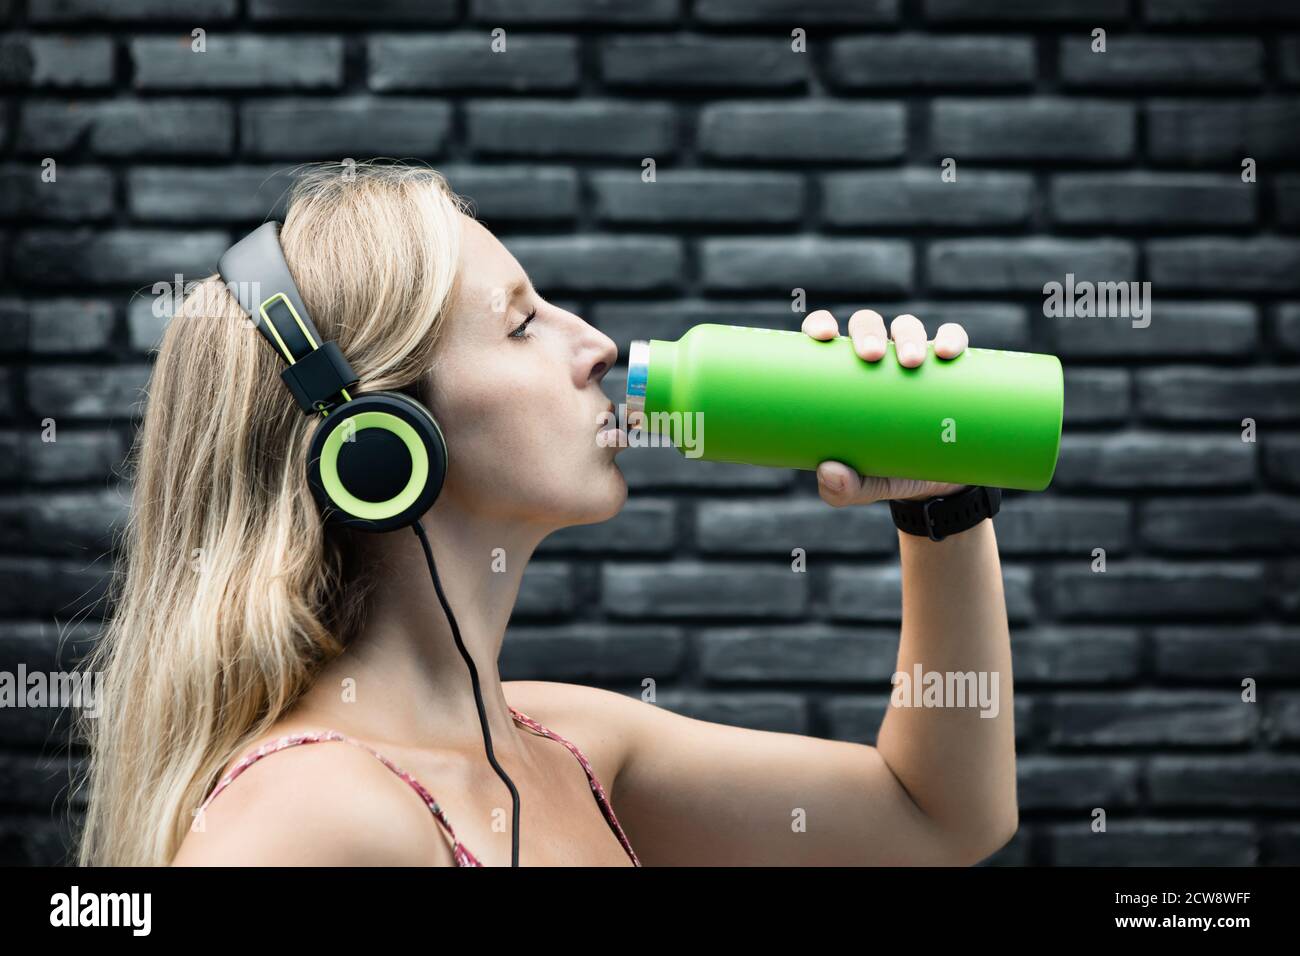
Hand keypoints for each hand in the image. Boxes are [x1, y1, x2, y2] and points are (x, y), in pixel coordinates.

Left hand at [801, 309, 970, 506]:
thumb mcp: (861, 486)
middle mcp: (878, 359)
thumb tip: (829, 472)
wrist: (936, 488)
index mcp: (846, 374)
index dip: (820, 323)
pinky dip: (951, 338)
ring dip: (908, 335)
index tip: (822, 335)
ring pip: (907, 326)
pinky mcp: (950, 370)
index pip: (827, 335)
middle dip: (868, 331)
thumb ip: (839, 488)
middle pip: (867, 323)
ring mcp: (915, 360)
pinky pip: (952, 339)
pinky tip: (947, 353)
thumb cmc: (885, 474)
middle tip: (872, 356)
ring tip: (912, 362)